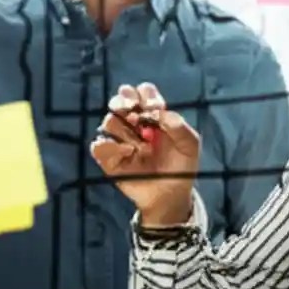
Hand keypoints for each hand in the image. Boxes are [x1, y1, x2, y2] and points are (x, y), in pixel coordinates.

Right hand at [90, 83, 200, 225]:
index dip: (146, 95)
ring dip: (125, 130)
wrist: (171, 196)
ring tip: (142, 146)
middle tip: (133, 111)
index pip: (143, 92)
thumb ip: (178, 126)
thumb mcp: (190, 145)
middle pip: (120, 99)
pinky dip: (111, 146)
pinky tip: (128, 153)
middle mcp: (133, 123)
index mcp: (153, 115)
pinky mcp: (109, 158)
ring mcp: (119, 140)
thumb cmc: (182, 167)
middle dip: (124, 100)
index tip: (156, 107)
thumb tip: (160, 112)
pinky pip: (99, 145)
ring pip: (109, 121)